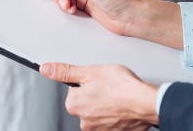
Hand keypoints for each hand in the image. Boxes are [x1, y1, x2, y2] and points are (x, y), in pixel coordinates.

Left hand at [40, 63, 157, 129]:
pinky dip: (115, 113)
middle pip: (85, 102)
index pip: (73, 90)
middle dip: (95, 94)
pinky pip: (110, 120)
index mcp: (74, 104)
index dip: (86, 82)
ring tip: (117, 95)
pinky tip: (122, 105)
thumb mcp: (90, 71)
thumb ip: (65, 71)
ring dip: (105, 104)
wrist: (145, 102)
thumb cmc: (122, 87)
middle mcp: (84, 121)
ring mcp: (99, 129)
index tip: (96, 80)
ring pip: (97, 111)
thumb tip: (46, 69)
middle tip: (108, 86)